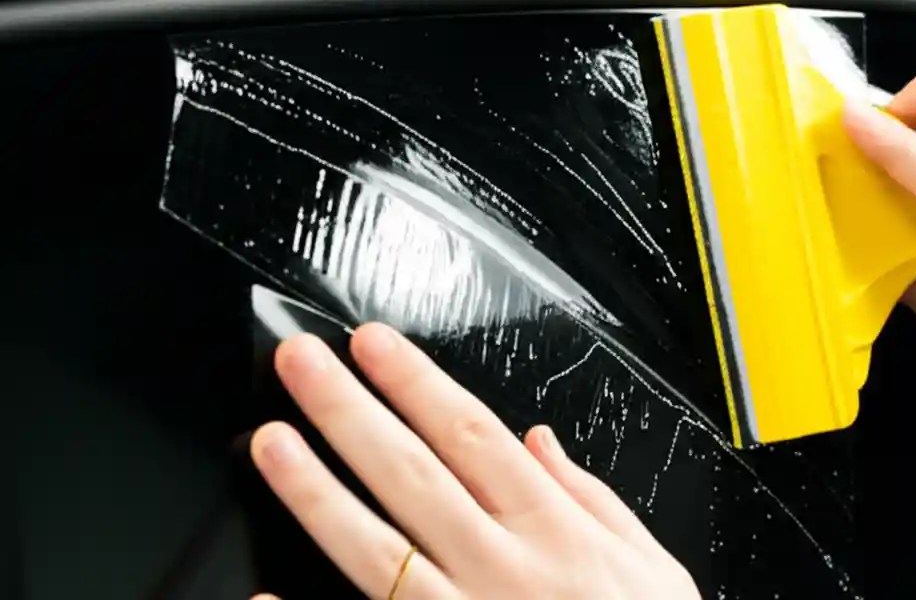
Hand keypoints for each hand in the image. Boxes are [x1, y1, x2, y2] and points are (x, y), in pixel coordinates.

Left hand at [247, 324, 699, 598]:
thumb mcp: (650, 566)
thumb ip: (593, 498)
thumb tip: (540, 441)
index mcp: (554, 531)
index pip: (471, 436)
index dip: (417, 383)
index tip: (374, 344)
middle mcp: (502, 570)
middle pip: (412, 476)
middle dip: (351, 411)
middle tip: (301, 362)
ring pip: (376, 550)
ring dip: (317, 492)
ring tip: (270, 441)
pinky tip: (263, 597)